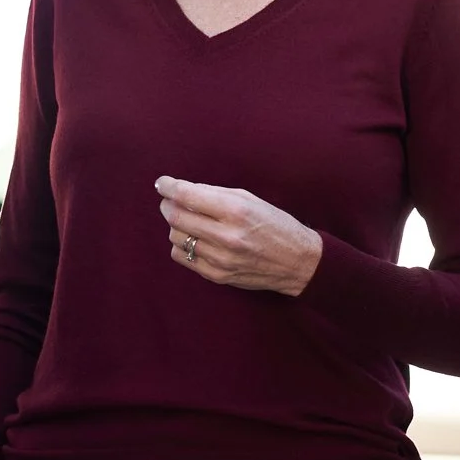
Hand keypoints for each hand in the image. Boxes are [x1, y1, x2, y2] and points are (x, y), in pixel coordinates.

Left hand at [155, 177, 322, 296]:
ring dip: (176, 225)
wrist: (297, 261)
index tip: (162, 183)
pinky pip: (183, 258)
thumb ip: (214, 193)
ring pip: (176, 237)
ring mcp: (221, 259)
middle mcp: (227, 236)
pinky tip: (195, 238)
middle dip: (167, 204)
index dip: (168, 186)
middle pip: (176, 217)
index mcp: (236, 211)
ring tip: (188, 220)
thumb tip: (182, 190)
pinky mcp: (218, 276)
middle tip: (169, 200)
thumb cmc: (274, 223)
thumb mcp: (249, 199)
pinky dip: (182, 245)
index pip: (188, 195)